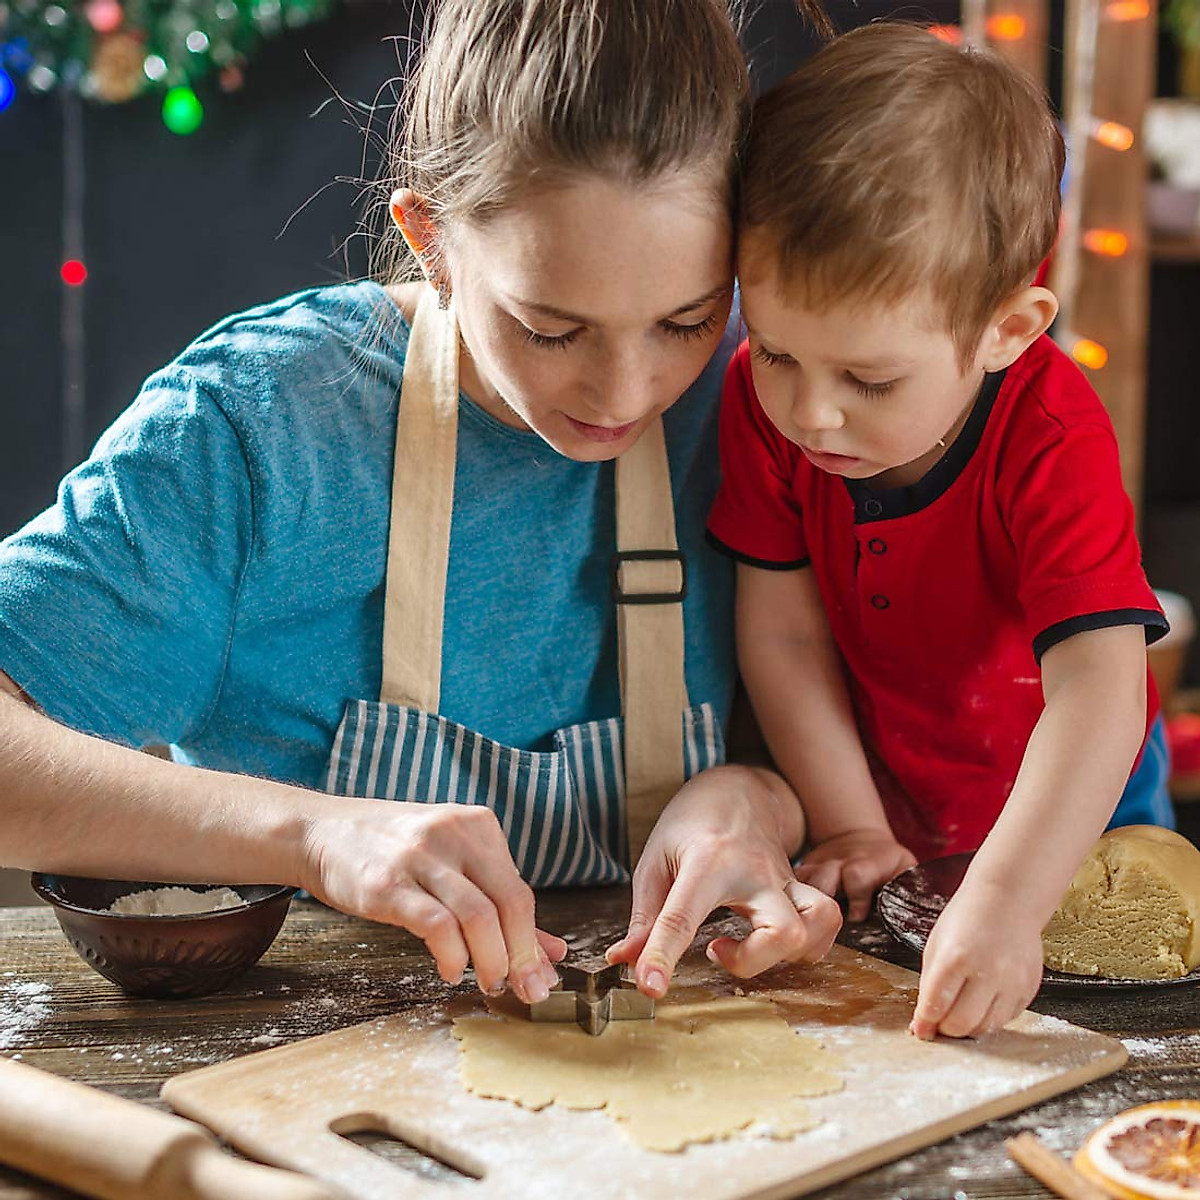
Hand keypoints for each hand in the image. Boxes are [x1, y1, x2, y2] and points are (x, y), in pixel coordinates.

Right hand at [300, 798, 564, 1003]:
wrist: (323, 832)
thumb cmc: (395, 853)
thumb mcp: (453, 864)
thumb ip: (500, 904)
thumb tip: (552, 954)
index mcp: (478, 826)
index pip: (521, 892)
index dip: (534, 943)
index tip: (539, 979)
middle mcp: (454, 834)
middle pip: (510, 903)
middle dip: (521, 957)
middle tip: (521, 990)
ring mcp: (420, 856)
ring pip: (478, 916)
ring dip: (491, 960)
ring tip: (487, 981)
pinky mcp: (387, 883)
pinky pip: (436, 925)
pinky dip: (452, 956)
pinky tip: (451, 970)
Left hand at [606, 766, 841, 997]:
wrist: (736, 789)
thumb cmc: (691, 823)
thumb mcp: (656, 861)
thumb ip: (644, 917)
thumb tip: (624, 961)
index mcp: (707, 863)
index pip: (683, 918)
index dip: (662, 957)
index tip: (650, 987)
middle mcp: (755, 873)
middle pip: (783, 932)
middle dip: (752, 962)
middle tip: (714, 949)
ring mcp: (784, 880)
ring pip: (819, 924)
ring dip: (788, 953)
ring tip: (747, 945)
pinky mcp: (799, 888)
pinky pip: (826, 922)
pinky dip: (808, 943)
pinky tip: (770, 939)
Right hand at [794, 829, 915, 921]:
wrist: (859, 837)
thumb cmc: (888, 861)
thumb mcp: (905, 867)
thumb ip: (910, 886)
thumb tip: (923, 911)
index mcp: (866, 863)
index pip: (857, 876)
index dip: (857, 898)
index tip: (857, 917)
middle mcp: (839, 862)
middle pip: (823, 877)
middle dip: (822, 899)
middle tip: (822, 923)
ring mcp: (819, 864)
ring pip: (804, 879)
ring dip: (802, 899)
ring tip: (800, 921)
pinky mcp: (804, 868)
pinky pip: (792, 880)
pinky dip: (788, 894)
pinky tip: (788, 910)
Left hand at [909, 881, 1043, 1038]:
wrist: (1007, 900)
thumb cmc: (966, 918)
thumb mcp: (936, 945)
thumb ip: (928, 987)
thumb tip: (922, 1026)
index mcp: (955, 957)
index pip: (936, 1006)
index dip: (926, 1022)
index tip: (922, 1028)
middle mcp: (987, 971)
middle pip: (962, 1024)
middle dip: (947, 1028)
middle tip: (941, 1019)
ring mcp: (1012, 981)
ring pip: (986, 1027)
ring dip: (970, 1026)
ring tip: (962, 1008)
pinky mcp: (1029, 988)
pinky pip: (1007, 1018)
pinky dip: (991, 1017)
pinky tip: (984, 999)